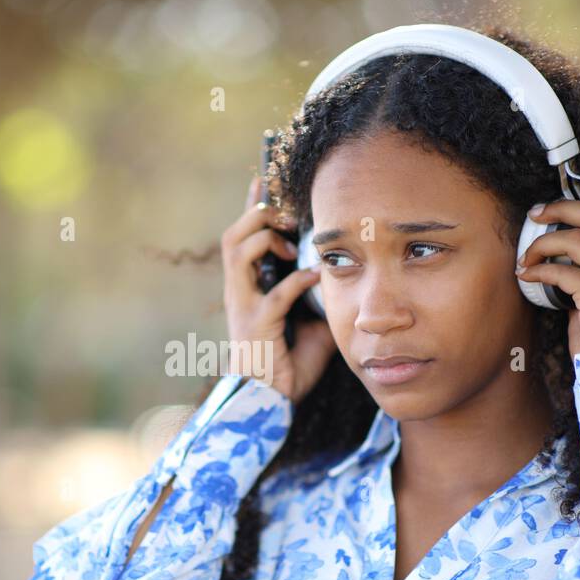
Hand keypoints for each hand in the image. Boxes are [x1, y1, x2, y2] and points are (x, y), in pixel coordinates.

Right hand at [221, 175, 335, 404]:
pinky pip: (275, 292)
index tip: (263, 177)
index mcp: (250, 286)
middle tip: (287, 215)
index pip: (245, 236)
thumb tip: (346, 276)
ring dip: (265, 237)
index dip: (252, 204)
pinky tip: (314, 277)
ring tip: (289, 241)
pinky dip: (297, 280)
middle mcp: (240, 291)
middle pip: (233, 233)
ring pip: (238, 250)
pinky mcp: (257, 325)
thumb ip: (321, 296)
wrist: (269, 402)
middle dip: (259, 214)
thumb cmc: (288, 364)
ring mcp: (244, 306)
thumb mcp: (312, 322)